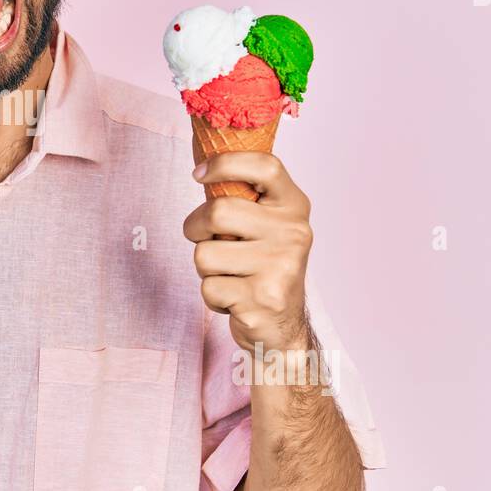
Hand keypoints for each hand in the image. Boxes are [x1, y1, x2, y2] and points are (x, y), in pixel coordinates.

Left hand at [182, 152, 313, 351]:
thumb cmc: (263, 267)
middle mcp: (293, 233)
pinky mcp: (262, 299)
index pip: (265, 166)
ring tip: (230, 275)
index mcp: (294, 207)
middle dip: (195, 228)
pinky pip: (208, 287)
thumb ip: (245, 199)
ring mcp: (280, 267)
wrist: (283, 328)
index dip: (226, 163)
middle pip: (217, 211)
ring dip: (205, 268)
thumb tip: (202, 170)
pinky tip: (234, 299)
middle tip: (207, 239)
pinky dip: (212, 296)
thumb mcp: (267, 225)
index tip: (199, 174)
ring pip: (204, 254)